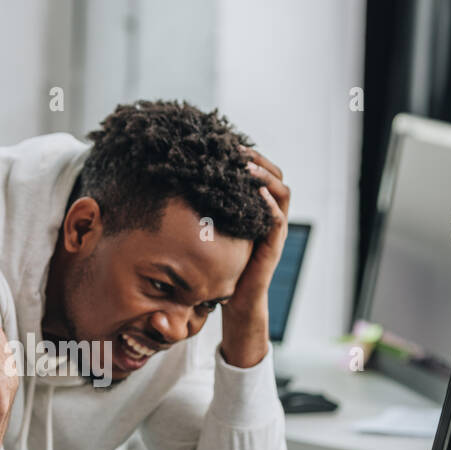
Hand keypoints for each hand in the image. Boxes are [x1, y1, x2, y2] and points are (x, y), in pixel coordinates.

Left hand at [220, 147, 289, 367]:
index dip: (248, 157)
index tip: (227, 144)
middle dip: (258, 160)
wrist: (233, 304)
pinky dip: (269, 204)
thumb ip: (201, 212)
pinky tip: (255, 193)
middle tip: (238, 149)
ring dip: (265, 176)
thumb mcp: (207, 233)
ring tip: (247, 166)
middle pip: (274, 176)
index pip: (259, 174)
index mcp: (253, 210)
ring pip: (281, 192)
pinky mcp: (271, 247)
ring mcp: (272, 231)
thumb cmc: (217, 268)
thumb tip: (169, 186)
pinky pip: (277, 220)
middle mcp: (267, 216)